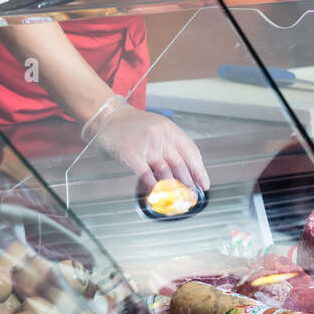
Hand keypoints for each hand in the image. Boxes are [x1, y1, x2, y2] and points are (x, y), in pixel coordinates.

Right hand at [89, 104, 208, 192]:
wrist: (109, 116)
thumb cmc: (134, 125)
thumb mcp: (158, 127)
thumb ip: (171, 144)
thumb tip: (186, 168)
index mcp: (170, 129)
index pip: (191, 151)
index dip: (199, 170)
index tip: (203, 183)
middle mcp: (160, 136)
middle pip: (179, 163)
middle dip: (188, 182)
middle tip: (192, 194)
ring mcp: (145, 144)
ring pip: (165, 170)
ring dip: (173, 187)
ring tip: (178, 197)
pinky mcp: (130, 153)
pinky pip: (145, 174)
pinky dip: (153, 186)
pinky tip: (157, 193)